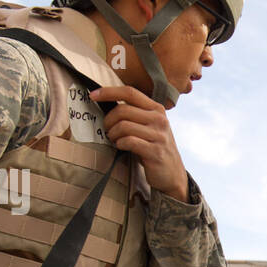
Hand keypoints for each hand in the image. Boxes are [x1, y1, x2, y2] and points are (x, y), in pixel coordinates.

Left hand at [89, 85, 189, 199]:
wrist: (172, 173)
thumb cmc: (155, 147)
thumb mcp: (150, 126)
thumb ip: (136, 113)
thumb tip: (107, 102)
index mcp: (157, 109)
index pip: (130, 92)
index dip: (109, 92)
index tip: (93, 95)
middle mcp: (159, 119)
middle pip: (123, 110)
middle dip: (108, 120)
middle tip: (107, 130)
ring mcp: (159, 135)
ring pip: (124, 126)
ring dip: (113, 134)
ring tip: (115, 140)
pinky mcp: (155, 151)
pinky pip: (129, 141)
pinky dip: (120, 144)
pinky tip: (121, 146)